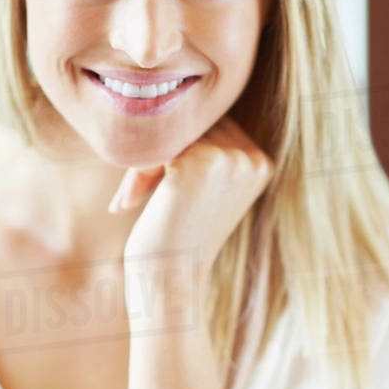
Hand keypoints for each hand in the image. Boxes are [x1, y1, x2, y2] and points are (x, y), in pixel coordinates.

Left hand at [109, 115, 273, 295]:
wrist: (170, 285)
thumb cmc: (177, 241)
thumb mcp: (203, 193)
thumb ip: (204, 152)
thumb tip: (175, 103)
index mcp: (260, 163)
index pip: (212, 127)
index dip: (176, 150)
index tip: (149, 185)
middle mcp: (251, 158)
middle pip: (193, 125)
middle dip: (157, 155)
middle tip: (133, 194)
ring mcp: (229, 158)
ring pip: (171, 133)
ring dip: (143, 163)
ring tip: (130, 199)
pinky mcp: (199, 162)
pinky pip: (154, 144)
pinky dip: (135, 171)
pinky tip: (128, 203)